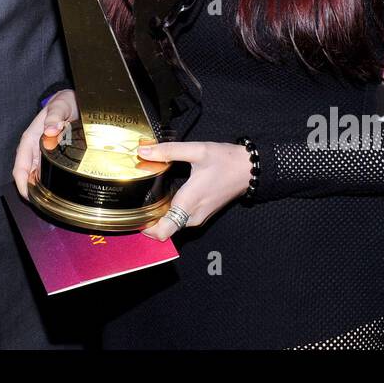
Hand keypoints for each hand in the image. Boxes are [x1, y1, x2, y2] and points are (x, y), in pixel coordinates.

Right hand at [11, 88, 78, 198]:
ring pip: (37, 177)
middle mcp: (34, 150)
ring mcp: (43, 154)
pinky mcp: (53, 157)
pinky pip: (48, 173)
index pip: (19, 167)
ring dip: (41, 190)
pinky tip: (60, 192)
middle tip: (44, 206)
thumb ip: (55, 115)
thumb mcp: (60, 105)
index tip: (28, 197)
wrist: (72, 101)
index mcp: (30, 140)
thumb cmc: (63, 103)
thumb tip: (50, 129)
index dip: (21, 184)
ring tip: (52, 203)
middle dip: (32, 192)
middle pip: (27, 176)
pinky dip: (51, 183)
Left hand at [135, 140, 253, 240]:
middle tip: (135, 201)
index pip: (163, 231)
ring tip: (147, 197)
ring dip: (159, 216)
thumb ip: (168, 151)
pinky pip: (181, 220)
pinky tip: (164, 197)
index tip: (134, 214)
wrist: (249, 169)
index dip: (145, 228)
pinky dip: (170, 213)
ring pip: (173, 225)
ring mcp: (199, 217)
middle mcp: (193, 216)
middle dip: (148, 220)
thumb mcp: (196, 150)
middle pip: (164, 229)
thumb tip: (143, 151)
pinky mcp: (203, 214)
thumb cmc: (225, 160)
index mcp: (188, 203)